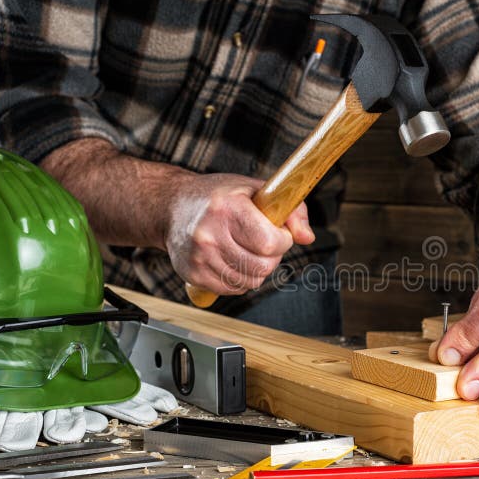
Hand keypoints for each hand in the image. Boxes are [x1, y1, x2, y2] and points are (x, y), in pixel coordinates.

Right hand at [166, 173, 314, 295]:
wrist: (172, 207)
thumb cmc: (219, 196)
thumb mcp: (256, 190)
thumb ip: (291, 210)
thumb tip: (307, 238)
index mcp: (227, 208)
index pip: (269, 242)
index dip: (283, 241)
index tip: (279, 233)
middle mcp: (209, 233)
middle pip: (262, 267)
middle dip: (272, 257)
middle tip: (264, 243)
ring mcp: (199, 257)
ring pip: (250, 282)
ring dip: (257, 270)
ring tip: (247, 250)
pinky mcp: (192, 274)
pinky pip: (232, 289)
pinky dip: (240, 278)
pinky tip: (233, 259)